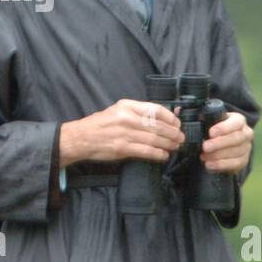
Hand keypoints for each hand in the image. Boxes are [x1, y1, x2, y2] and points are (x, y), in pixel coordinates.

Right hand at [59, 99, 182, 166]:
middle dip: (173, 133)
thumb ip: (137, 113)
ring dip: (169, 144)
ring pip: (155, 139)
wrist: (80, 138)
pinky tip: (163, 156)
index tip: (177, 124)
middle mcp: (127, 118)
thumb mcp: (118, 110)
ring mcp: (125, 133)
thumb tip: (161, 118)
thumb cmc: (100, 125)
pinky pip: (146, 151)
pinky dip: (158, 154)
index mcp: (127, 106)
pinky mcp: (122, 148)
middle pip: (158, 126)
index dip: (171, 118)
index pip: (156, 109)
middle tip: (181, 138)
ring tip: (175, 147)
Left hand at [200, 112, 252, 173]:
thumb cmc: (216, 129)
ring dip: (217, 156)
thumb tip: (199, 123)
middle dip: (219, 143)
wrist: (222, 142)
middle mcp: (246, 133)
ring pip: (235, 152)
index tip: (211, 133)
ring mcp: (246, 148)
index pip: (236, 122)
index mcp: (239, 120)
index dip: (224, 128)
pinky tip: (209, 164)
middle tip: (205, 147)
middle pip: (236, 138)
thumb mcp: (213, 122)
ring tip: (203, 156)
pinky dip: (220, 165)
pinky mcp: (244, 160)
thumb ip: (208, 121)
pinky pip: (234, 164)